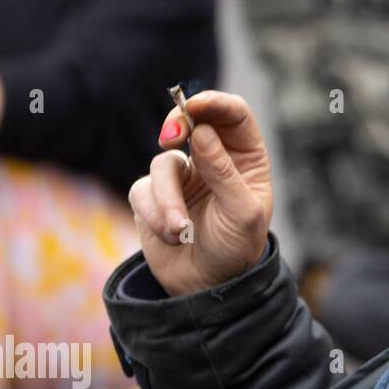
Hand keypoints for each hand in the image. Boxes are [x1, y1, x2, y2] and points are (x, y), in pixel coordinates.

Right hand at [127, 90, 273, 296]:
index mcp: (245, 157)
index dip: (214, 103)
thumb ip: (224, 172)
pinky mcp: (153, 196)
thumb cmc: (236, 247)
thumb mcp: (242, 212)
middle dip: (178, 125)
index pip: (234, 115)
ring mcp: (182, 176)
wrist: (208, 285)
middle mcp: (213, 159)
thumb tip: (202, 132)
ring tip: (180, 230)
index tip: (194, 106)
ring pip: (162, 164)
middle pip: (192, 120)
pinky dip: (156, 215)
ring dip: (168, 199)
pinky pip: (143, 192)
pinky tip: (172, 237)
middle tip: (170, 137)